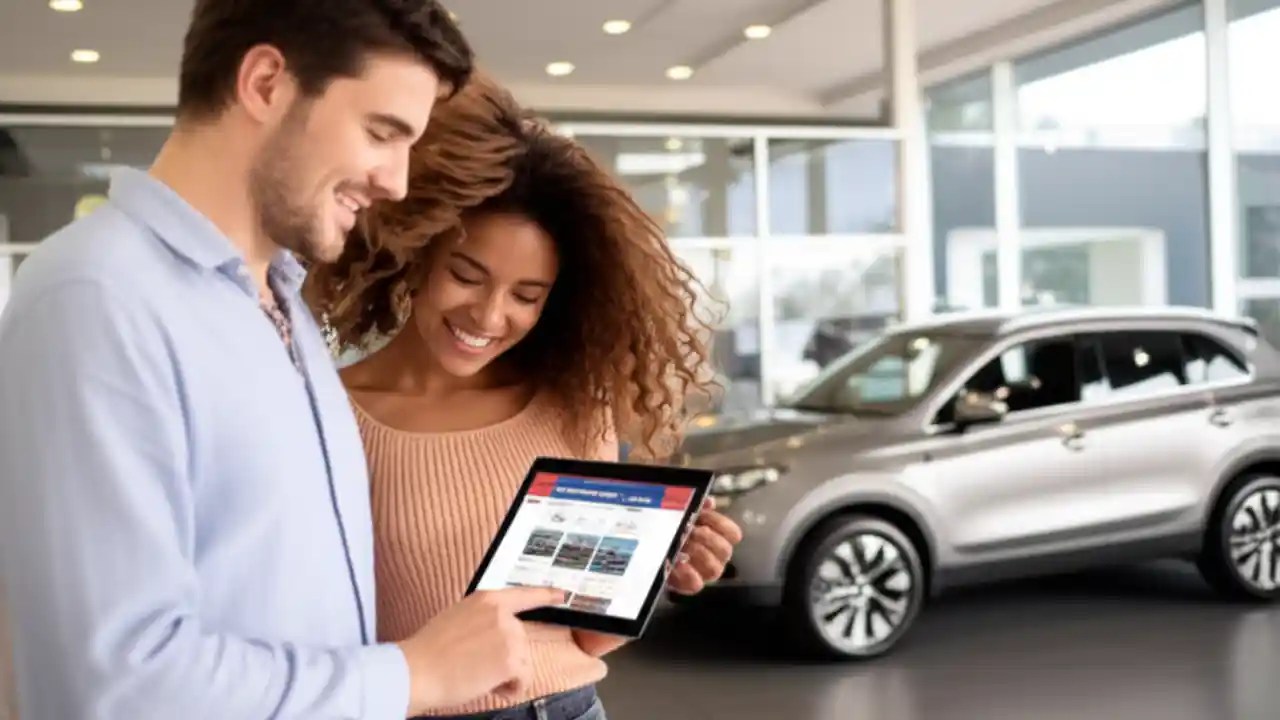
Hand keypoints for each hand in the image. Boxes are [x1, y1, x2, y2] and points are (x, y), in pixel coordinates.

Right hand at [397, 586, 565, 714]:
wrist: (417, 670)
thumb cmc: (430, 650)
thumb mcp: (457, 618)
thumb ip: (482, 620)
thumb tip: (495, 634)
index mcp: (486, 600)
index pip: (523, 594)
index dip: (545, 595)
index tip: (562, 594)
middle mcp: (502, 614)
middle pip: (521, 641)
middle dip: (505, 659)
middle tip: (475, 667)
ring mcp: (509, 635)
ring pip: (523, 662)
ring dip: (506, 675)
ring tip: (477, 676)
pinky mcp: (511, 659)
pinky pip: (523, 679)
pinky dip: (510, 689)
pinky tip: (488, 686)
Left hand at [668, 497, 742, 594]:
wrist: (650, 548)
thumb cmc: (671, 529)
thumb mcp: (682, 513)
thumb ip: (696, 506)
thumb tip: (708, 502)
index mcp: (718, 537)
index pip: (733, 534)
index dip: (720, 523)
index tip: (703, 515)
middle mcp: (716, 557)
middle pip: (725, 550)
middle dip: (706, 538)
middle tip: (690, 531)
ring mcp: (704, 573)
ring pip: (714, 569)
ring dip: (698, 554)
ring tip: (682, 545)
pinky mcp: (688, 585)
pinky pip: (696, 585)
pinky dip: (686, 574)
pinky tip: (675, 563)